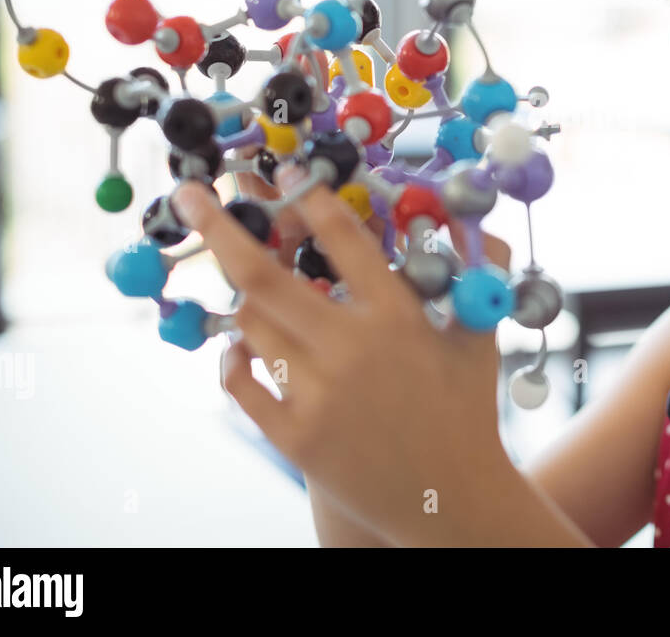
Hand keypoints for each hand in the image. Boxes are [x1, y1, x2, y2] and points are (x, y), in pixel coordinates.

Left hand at [173, 171, 513, 545]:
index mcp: (398, 317)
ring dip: (241, 299)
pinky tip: (241, 347)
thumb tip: (469, 218)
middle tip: (191, 194)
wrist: (452, 498)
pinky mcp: (295, 437)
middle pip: (263, 276)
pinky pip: (243, 383)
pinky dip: (233, 359)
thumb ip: (474, 272)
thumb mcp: (478, 334)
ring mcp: (318, 396)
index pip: (341, 239)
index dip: (306, 198)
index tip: (283, 173)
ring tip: (247, 286)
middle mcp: (352, 350)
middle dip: (220, 227)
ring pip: (251, 327)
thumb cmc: (468, 409)